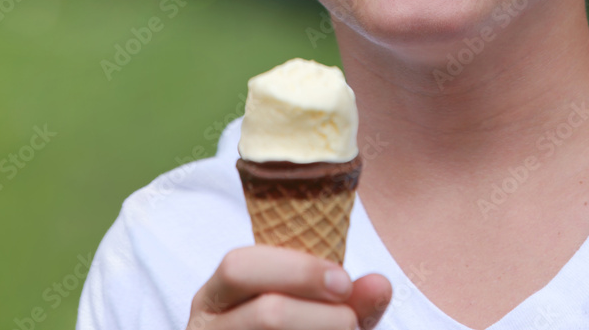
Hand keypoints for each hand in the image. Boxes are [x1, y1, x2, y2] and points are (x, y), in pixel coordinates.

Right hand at [187, 245, 391, 329]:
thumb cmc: (288, 329)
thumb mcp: (306, 310)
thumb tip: (381, 283)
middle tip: (350, 319)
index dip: (297, 270)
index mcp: (215, 295)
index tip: (344, 281)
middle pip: (265, 313)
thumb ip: (343, 299)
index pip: (240, 266)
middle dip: (319, 314)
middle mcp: (207, 329)